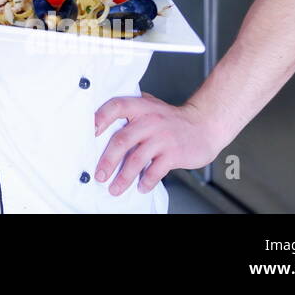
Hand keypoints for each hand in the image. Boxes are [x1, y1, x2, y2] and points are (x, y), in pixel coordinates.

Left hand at [93, 93, 223, 195]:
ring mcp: (163, 137)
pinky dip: (146, 182)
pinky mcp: (174, 154)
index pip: (116, 106)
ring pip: (136, 159)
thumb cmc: (171, 118)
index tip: (89, 133)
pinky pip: (155, 171)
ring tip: (114, 188)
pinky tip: (140, 187)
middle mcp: (150, 120)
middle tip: (99, 175)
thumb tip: (99, 122)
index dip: (101, 118)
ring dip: (123, 177)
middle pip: (122, 140)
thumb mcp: (150, 106)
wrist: (204, 124)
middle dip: (107, 161)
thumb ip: (130, 110)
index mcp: (141, 106)